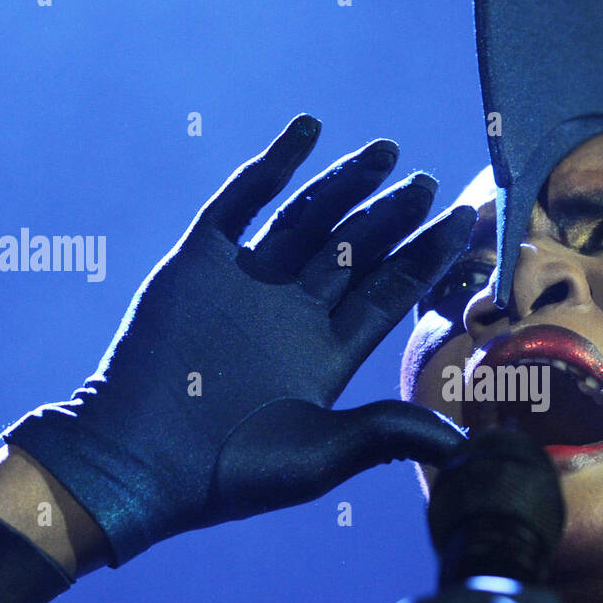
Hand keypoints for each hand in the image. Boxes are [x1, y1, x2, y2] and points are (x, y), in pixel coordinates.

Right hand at [3, 116, 473, 565]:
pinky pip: (242, 201)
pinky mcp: (200, 261)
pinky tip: (308, 129)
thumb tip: (465, 447)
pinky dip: (274, 165)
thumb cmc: (230, 472)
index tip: (465, 222)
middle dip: (394, 214)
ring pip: (310, 218)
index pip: (389, 291)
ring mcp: (249, 282)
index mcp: (329, 353)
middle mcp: (294, 311)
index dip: (427, 257)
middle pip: (358, 248)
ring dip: (346, 182)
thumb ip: (388, 434)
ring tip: (387, 151)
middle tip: (430, 182)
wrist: (138, 458)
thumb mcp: (321, 456)